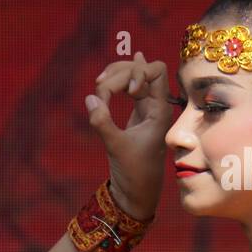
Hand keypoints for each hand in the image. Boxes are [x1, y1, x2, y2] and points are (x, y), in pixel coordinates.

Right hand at [85, 51, 170, 220]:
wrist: (138, 191)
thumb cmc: (134, 173)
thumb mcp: (116, 147)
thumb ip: (103, 122)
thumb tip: (91, 98)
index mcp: (160, 110)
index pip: (156, 71)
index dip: (139, 72)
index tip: (129, 92)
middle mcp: (156, 105)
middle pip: (142, 69)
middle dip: (120, 72)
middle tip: (100, 87)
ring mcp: (146, 108)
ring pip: (134, 76)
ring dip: (116, 75)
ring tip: (100, 86)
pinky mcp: (137, 113)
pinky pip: (130, 87)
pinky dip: (120, 79)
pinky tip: (130, 59)